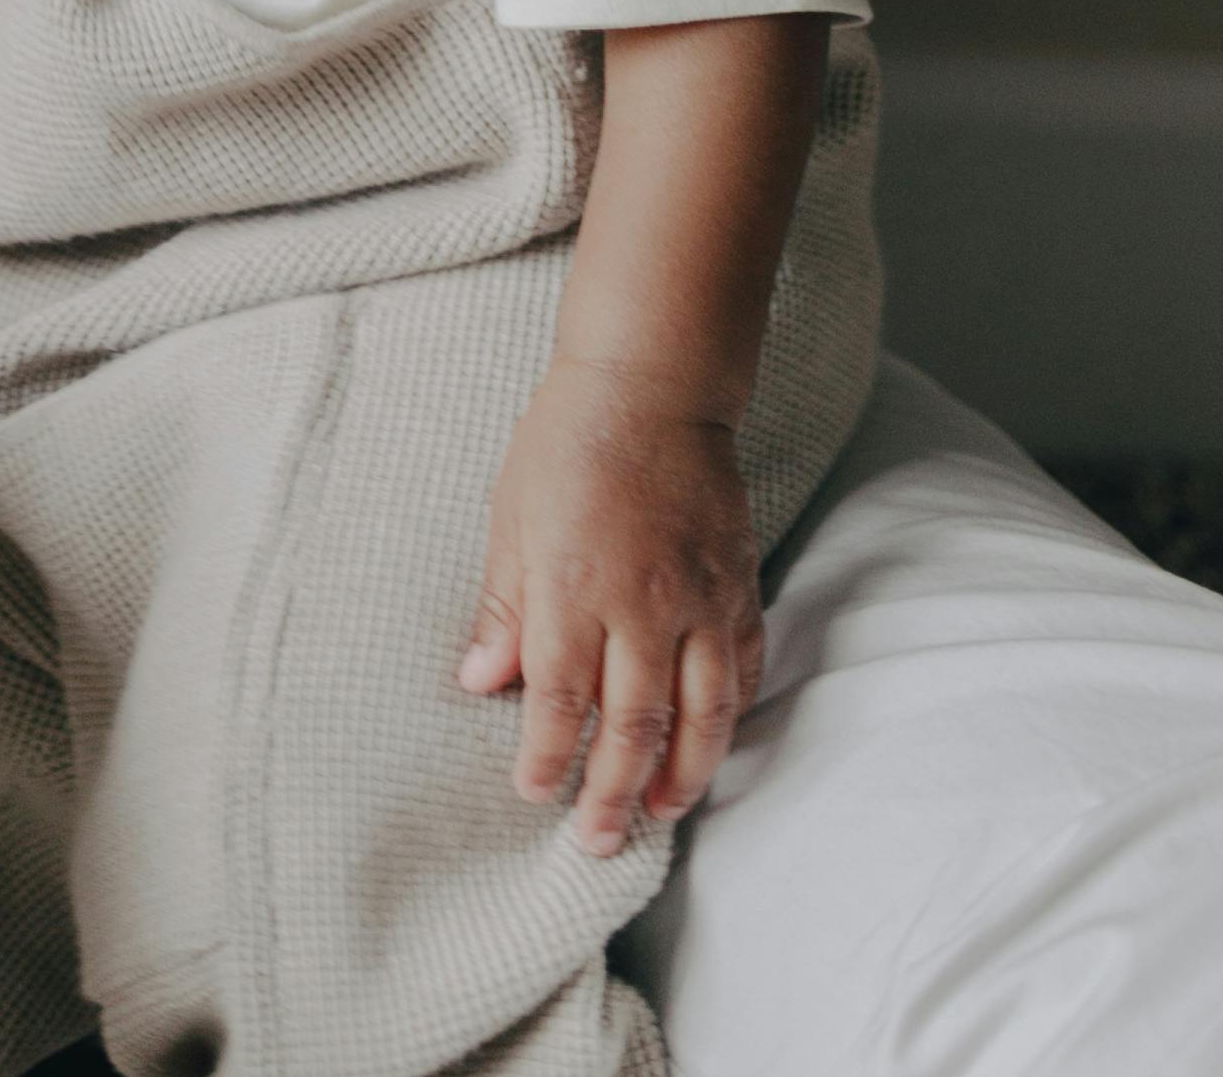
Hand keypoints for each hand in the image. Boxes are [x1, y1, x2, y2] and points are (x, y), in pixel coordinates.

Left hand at [460, 363, 763, 854]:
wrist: (651, 383)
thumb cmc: (567, 443)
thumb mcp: (512, 518)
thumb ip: (503, 608)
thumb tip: (479, 683)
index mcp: (573, 587)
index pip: (557, 700)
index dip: (547, 758)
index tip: (536, 794)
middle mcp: (642, 604)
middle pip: (633, 726)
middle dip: (614, 793)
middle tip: (599, 839)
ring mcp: (700, 598)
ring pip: (701, 715)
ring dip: (682, 774)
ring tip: (661, 813)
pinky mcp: (740, 584)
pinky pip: (742, 669)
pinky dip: (729, 715)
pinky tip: (711, 741)